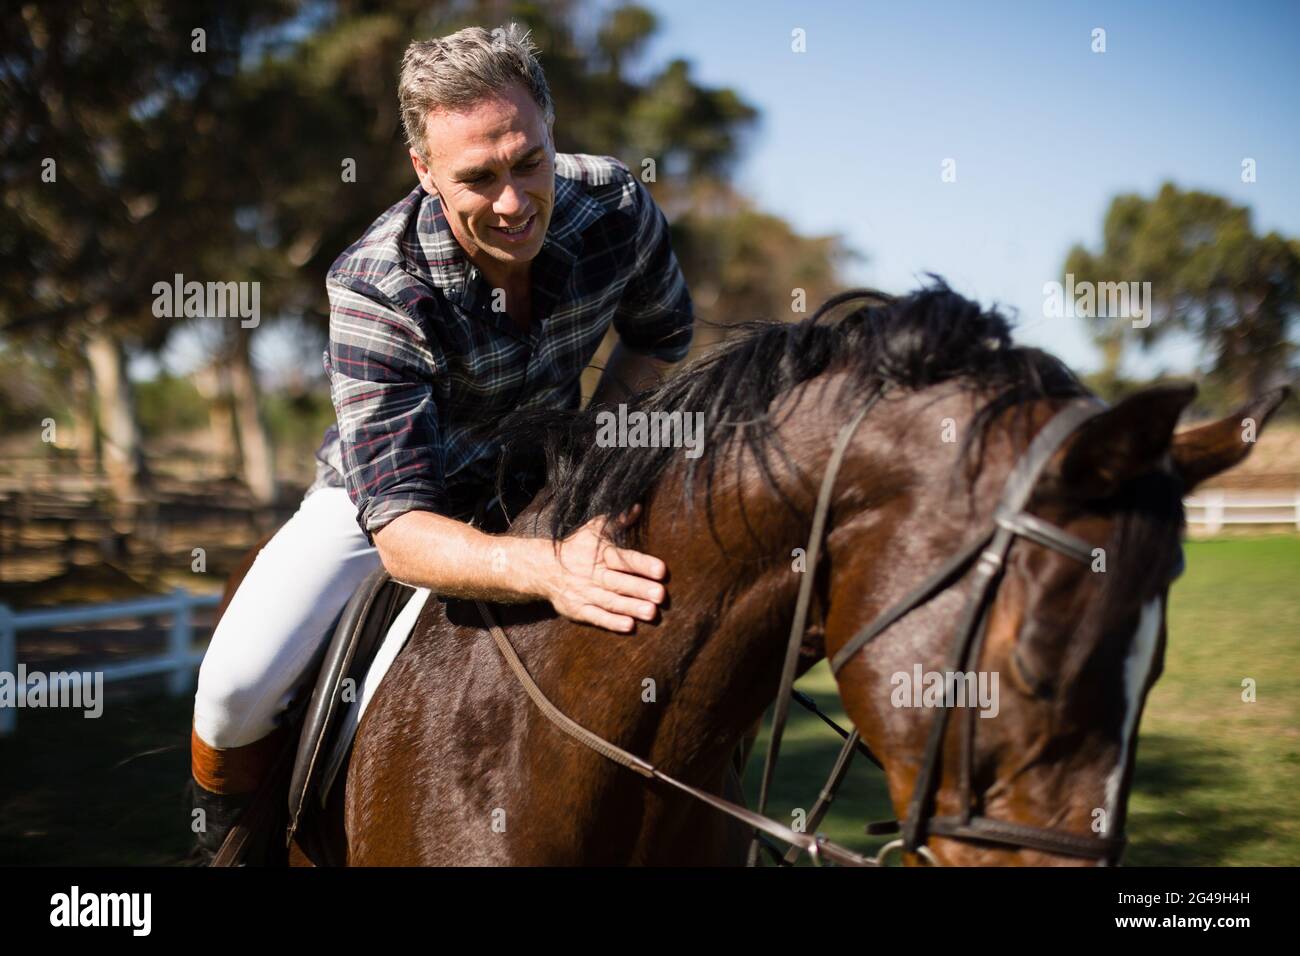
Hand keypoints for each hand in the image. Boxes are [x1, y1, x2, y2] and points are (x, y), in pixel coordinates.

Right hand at [540, 505, 666, 632]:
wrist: (542, 568)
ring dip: (631, 607)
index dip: (642, 564)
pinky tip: (629, 626)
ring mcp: (585, 593)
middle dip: (640, 589)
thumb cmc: (575, 547)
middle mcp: (593, 574)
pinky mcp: (578, 610)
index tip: (661, 570)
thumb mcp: (593, 530)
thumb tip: (636, 507)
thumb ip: (617, 520)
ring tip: (651, 613)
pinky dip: (612, 622)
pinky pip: (596, 617)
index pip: (624, 558)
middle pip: (620, 582)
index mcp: (600, 554)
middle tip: (661, 595)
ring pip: (611, 601)